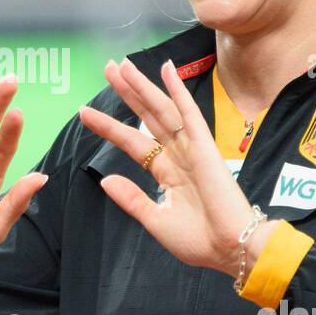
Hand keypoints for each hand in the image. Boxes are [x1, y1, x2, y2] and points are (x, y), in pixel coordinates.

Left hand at [77, 57, 277, 280]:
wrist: (230, 249)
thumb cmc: (200, 241)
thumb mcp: (156, 221)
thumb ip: (132, 199)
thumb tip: (105, 180)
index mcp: (167, 173)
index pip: (133, 142)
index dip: (109, 126)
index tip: (85, 112)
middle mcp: (178, 155)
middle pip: (146, 117)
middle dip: (127, 93)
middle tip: (108, 68)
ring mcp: (191, 148)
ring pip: (162, 109)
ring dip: (143, 87)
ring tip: (123, 66)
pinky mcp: (205, 146)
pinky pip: (189, 113)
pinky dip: (178, 91)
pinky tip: (166, 70)